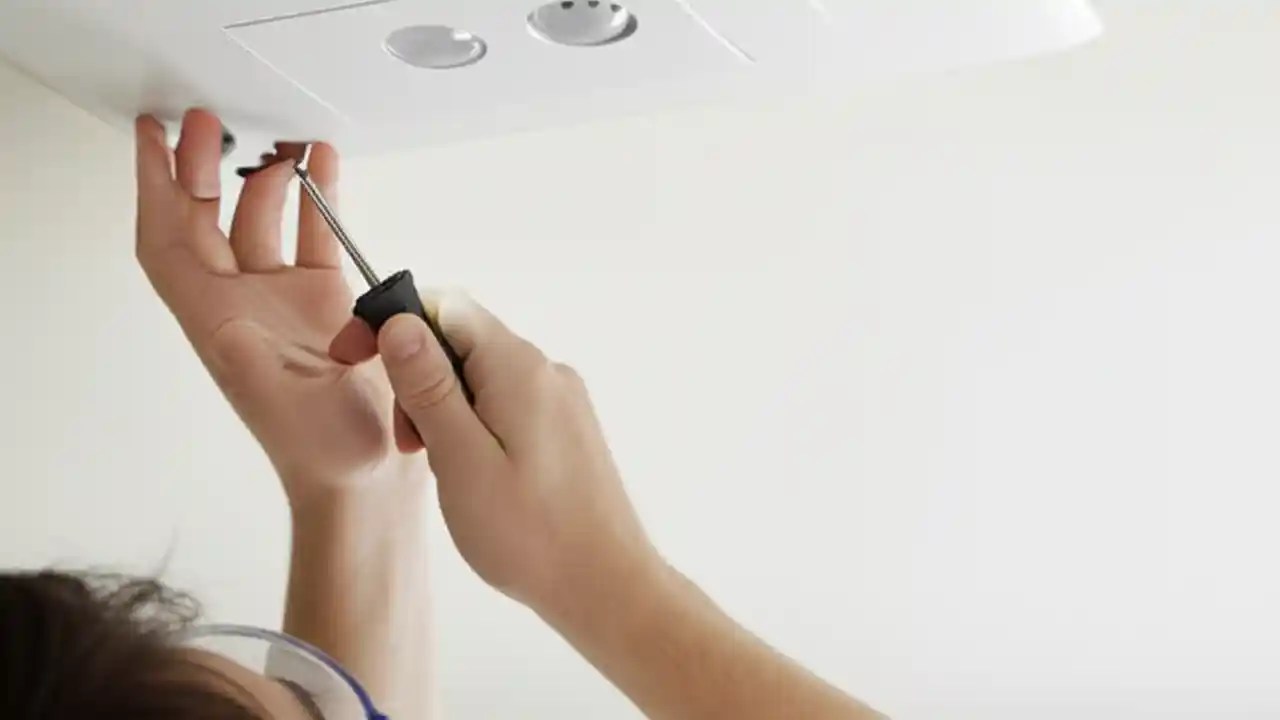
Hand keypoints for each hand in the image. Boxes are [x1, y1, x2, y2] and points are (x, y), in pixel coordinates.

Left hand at [134, 110, 415, 500]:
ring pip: (264, 221)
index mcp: (220, 324)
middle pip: (209, 220)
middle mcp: (246, 306)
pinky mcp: (332, 302)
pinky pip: (318, 236)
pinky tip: (324, 167)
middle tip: (209, 122)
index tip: (150, 138)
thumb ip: (250, 361)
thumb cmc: (326, 456)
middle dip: (203, 166)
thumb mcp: (280, 409)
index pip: (169, 244)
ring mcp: (288, 301)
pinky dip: (321, 198)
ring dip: (267, 176)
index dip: (153, 188)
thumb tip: (222, 320)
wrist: (373, 476)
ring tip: (279, 140)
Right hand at [329, 299, 659, 614]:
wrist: (604, 585)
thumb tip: (400, 321)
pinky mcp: (567, 428)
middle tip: (409, 445)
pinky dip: (474, 425)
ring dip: (444, 408)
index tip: (353, 355)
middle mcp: (546, 371)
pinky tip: (473, 474)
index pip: (445, 306)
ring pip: (482, 376)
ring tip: (444, 470)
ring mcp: (561, 399)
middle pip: (462, 341)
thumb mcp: (461, 458)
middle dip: (418, 379)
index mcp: (520, 367)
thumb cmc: (531, 534)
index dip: (391, 321)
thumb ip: (430, 385)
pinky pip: (506, 402)